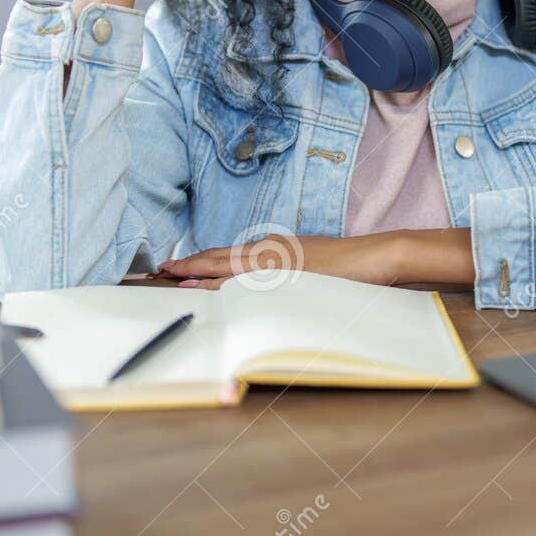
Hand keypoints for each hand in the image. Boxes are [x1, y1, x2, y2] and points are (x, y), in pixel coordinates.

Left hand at [159, 232, 407, 289]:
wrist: (373, 256)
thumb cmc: (348, 265)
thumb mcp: (311, 266)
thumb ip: (288, 272)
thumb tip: (271, 284)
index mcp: (274, 249)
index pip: (228, 254)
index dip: (202, 259)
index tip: (178, 264)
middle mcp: (270, 251)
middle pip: (220, 256)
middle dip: (190, 263)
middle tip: (162, 268)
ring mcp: (275, 261)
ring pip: (226, 266)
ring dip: (198, 272)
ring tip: (171, 277)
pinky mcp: (282, 272)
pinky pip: (243, 280)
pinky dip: (219, 283)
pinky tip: (204, 286)